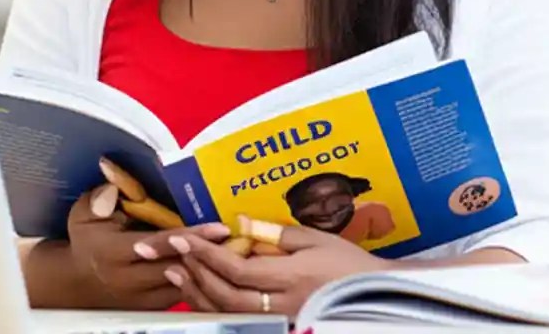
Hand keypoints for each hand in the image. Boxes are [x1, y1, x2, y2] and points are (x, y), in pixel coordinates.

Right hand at [66, 183, 228, 309]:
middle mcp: (129, 280)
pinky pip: (184, 295)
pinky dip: (202, 280)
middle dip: (208, 254)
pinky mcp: (153, 308)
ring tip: (236, 251)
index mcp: (113, 254)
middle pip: (178, 267)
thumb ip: (99, 199)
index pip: (158, 246)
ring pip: (185, 285)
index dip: (189, 236)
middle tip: (237, 239)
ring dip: (209, 268)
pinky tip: (220, 265)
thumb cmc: (87, 241)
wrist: (79, 282)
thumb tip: (112, 183)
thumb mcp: (83, 216)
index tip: (218, 227)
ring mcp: (143, 299)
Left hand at [164, 224, 391, 316]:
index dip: (206, 254)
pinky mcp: (280, 327)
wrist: (374, 296)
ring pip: (229, 314)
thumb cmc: (348, 263)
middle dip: (196, 274)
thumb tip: (241, 224)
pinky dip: (215, 307)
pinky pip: (239, 320)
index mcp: (291, 277)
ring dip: (199, 293)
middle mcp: (282, 303)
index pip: (237, 269)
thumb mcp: (315, 239)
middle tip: (174, 254)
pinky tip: (202, 293)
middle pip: (226, 296)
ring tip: (178, 273)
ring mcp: (280, 319)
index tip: (183, 238)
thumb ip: (275, 233)